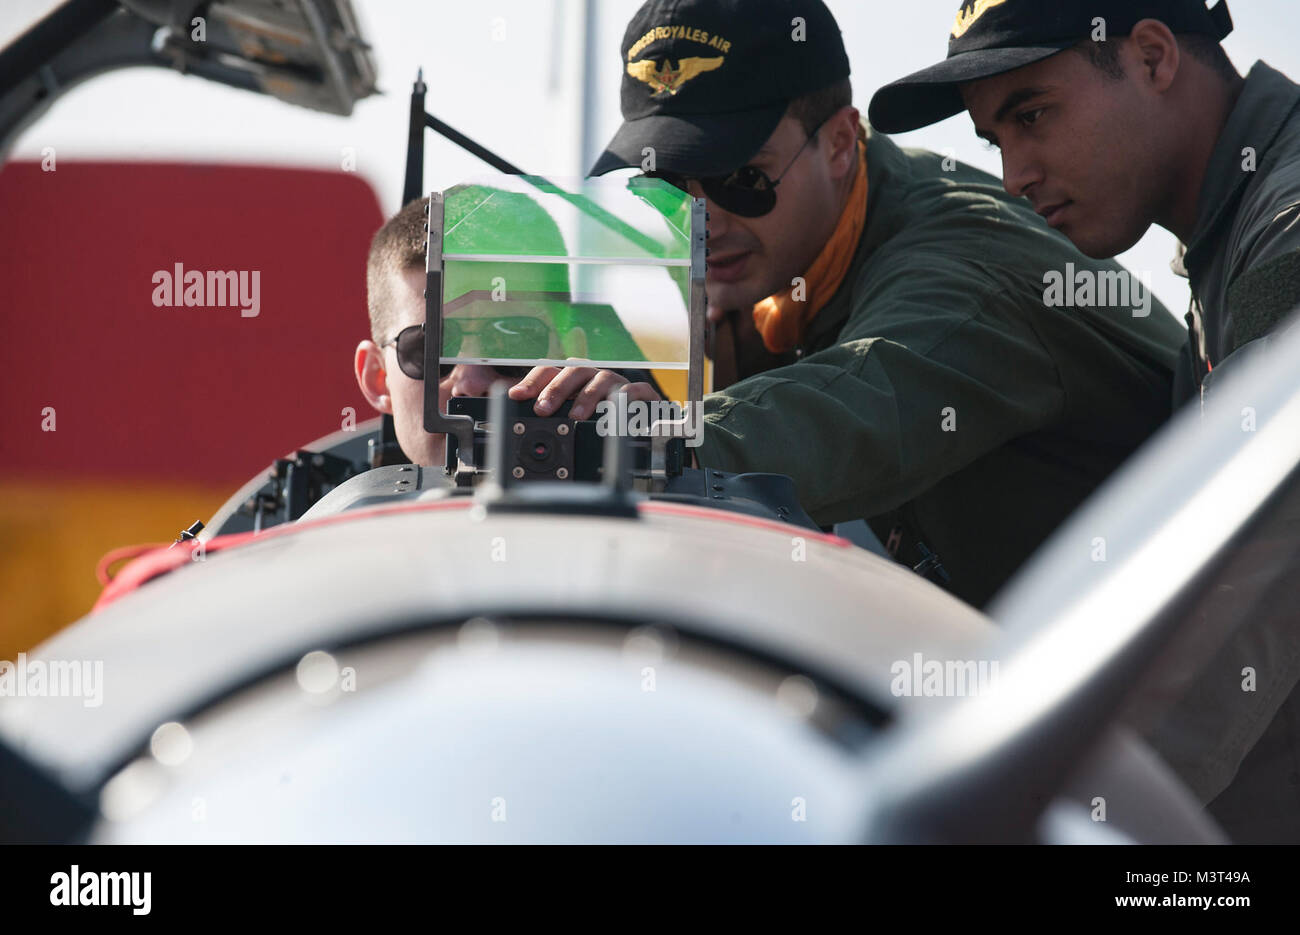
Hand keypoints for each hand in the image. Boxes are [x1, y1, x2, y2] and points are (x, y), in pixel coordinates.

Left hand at [507, 363, 660, 419]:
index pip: (550, 370)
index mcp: (572, 380)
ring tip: (576, 416)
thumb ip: (546, 415)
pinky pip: (635, 390)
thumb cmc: (598, 421)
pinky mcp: (641, 395)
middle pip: (574, 370)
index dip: (532, 381)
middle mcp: (593, 377)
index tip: (517, 395)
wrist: (640, 424)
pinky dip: (626, 397)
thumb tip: (517, 414)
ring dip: (588, 396)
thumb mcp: (566, 418)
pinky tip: (615, 408)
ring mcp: (617, 384)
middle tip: (543, 409)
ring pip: (602, 379)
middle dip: (556, 389)